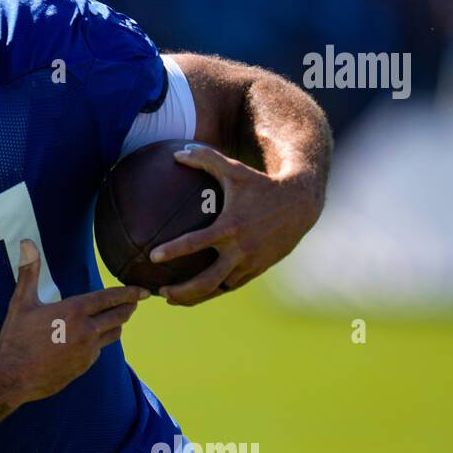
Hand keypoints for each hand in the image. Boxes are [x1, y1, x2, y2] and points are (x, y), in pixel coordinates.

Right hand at [0, 239, 148, 405]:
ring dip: (118, 324)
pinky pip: (99, 350)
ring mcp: (88, 351)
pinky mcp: (85, 366)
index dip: (128, 293)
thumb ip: (29, 271)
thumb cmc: (15, 337)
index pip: (109, 298)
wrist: (12, 377)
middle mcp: (86, 330)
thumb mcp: (21, 302)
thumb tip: (26, 242)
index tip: (142, 290)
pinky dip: (100, 341)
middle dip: (129, 307)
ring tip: (118, 317)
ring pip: (113, 334)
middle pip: (119, 316)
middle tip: (136, 301)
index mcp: (73, 311)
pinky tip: (93, 339)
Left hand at [151, 143, 323, 305]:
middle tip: (160, 293)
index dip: (172, 251)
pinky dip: (212, 292)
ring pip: (218, 290)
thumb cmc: (261, 184)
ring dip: (194, 297)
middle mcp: (241, 249)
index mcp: (231, 226)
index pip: (196, 243)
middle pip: (207, 281)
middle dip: (181, 291)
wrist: (300, 204)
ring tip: (172, 298)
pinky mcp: (257, 270)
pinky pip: (230, 286)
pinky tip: (194, 292)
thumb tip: (176, 153)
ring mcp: (250, 263)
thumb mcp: (234, 169)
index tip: (152, 257)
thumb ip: (205, 159)